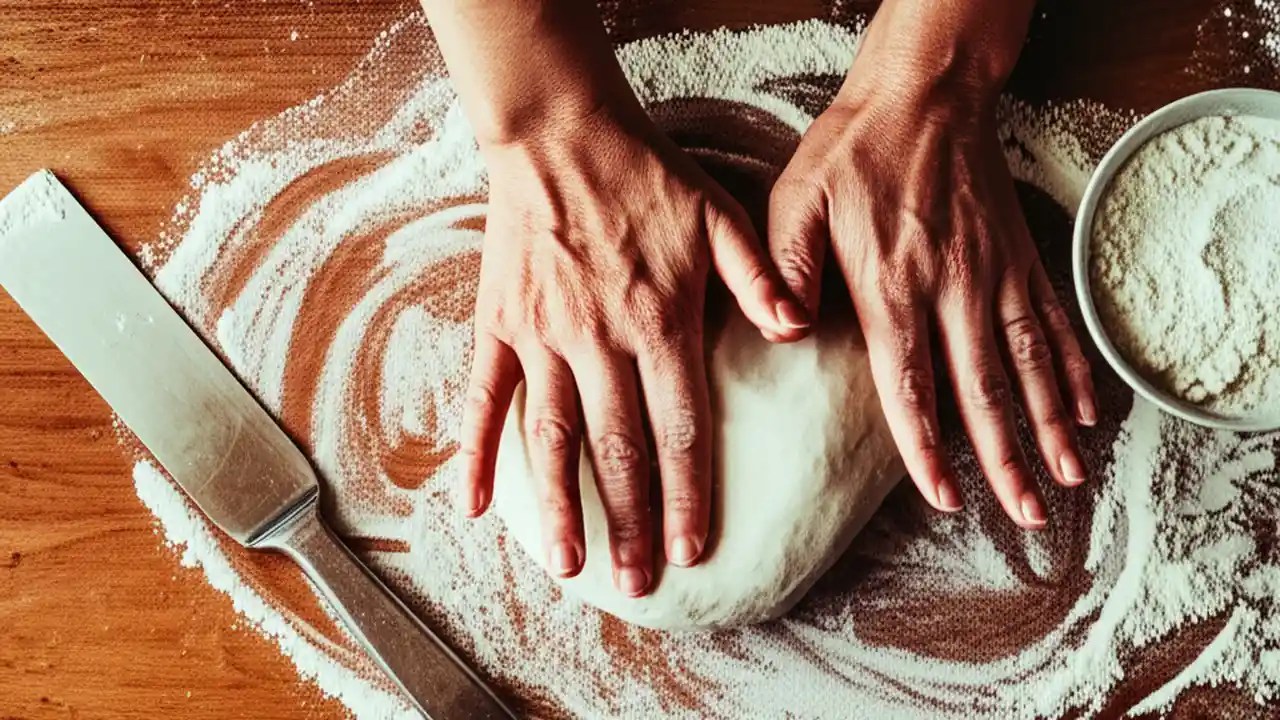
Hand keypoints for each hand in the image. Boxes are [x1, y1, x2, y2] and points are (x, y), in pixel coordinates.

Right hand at [462, 112, 804, 594]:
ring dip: (562, 504)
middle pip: (618, 448)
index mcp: (659, 321)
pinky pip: (484, 397)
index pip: (680, 428)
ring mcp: (541, 335)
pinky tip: (474, 504)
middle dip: (630, 521)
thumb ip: (760, 279)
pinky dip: (476, 451)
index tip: (693, 550)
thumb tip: (799, 331)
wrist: (559, 132)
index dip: (687, 494)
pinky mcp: (499, 323)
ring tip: (568, 565)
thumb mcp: (721, 215)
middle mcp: (599, 340)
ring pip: (552, 436)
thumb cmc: (646, 175)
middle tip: (638, 582)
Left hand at [767, 75, 1096, 528]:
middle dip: (1007, 459)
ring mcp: (996, 273)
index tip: (945, 495)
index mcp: (893, 285)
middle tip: (1026, 514)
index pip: (912, 383)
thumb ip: (785, 269)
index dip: (928, 447)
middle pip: (984, 390)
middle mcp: (954, 287)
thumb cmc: (852, 150)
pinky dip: (1074, 367)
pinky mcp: (1021, 255)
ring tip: (1071, 477)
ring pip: (1030, 363)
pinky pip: (1054, 321)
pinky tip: (1086, 406)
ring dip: (1051, 424)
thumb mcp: (796, 200)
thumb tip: (783, 331)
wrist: (924, 91)